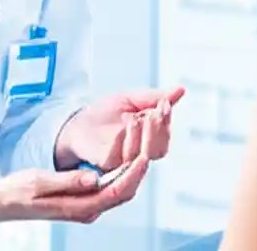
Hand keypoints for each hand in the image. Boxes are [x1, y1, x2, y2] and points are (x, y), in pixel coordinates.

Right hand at [0, 159, 150, 223]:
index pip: (115, 192)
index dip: (133, 175)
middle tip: (149, 145)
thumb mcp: (39, 182)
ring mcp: (86, 204)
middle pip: (123, 191)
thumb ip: (67, 181)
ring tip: (142, 144)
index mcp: (79, 208)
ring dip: (132, 169)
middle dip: (139, 169)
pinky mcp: (83, 197)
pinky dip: (121, 170)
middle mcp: (87, 209)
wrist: (4, 200)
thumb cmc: (18, 192)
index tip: (144, 156)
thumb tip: (94, 178)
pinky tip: (126, 153)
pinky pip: (110, 185)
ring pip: (119, 188)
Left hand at [54, 87, 184, 170]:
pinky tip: (122, 126)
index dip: (167, 122)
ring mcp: (122, 162)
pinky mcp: (105, 165)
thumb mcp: (129, 99)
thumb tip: (180, 90)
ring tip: (133, 116)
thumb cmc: (104, 113)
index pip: (165, 136)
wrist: (76, 121)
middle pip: (158, 151)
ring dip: (140, 135)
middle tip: (153, 112)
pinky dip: (122, 141)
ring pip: (140, 156)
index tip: (164, 104)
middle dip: (157, 131)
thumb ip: (153, 97)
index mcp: (149, 139)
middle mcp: (139, 153)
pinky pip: (118, 158)